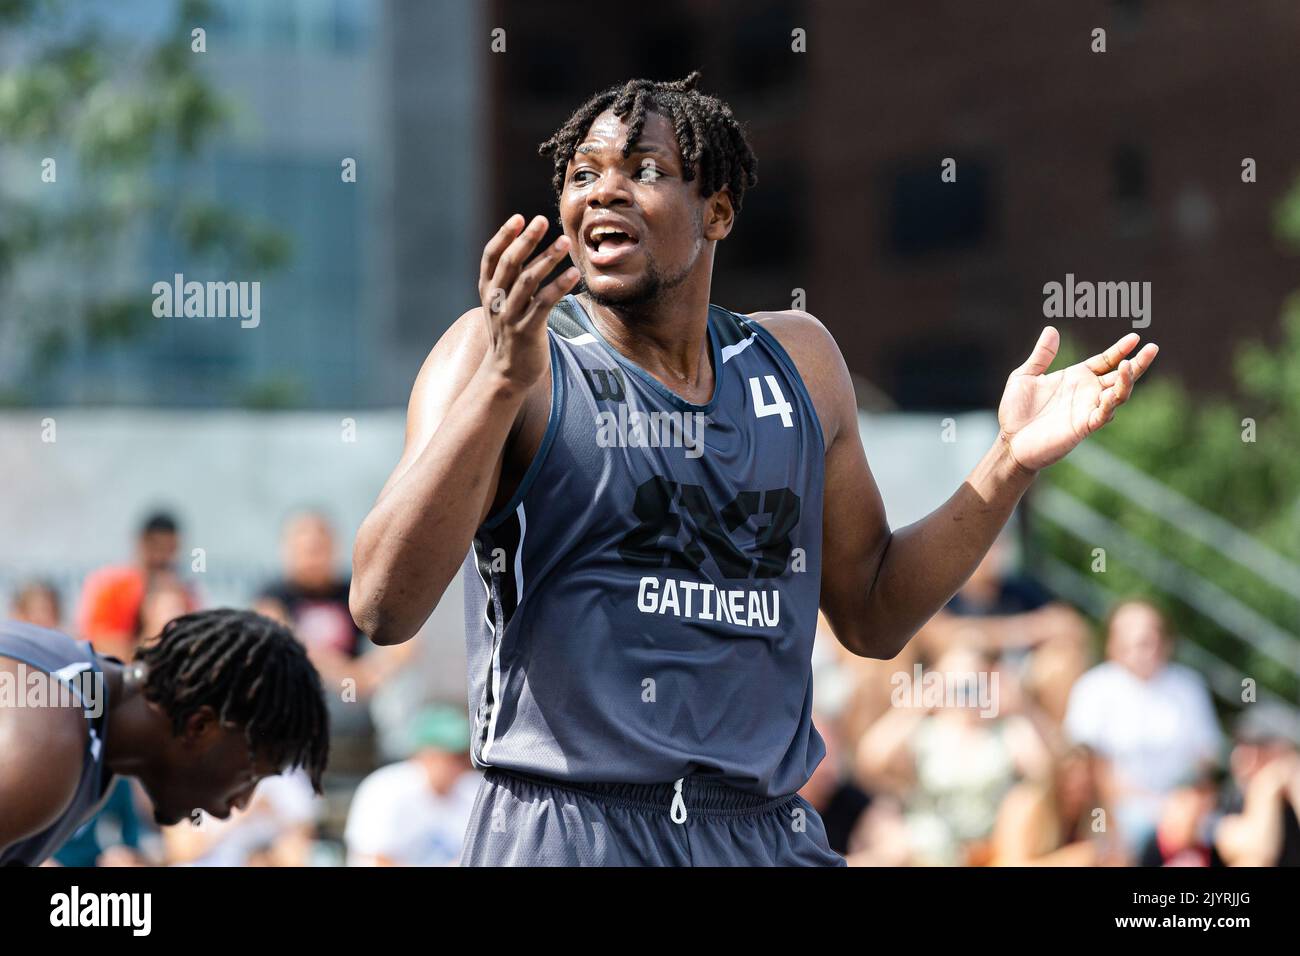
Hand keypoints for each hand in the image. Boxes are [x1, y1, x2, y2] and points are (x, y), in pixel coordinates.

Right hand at [477, 214, 580, 388]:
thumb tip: (523, 247)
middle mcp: (496, 300)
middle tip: (542, 220)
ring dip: (547, 259)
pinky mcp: (527, 331)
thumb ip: (509, 278)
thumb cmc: (509, 333)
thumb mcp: (501, 303)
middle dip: (526, 240)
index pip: (491, 256)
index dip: (504, 235)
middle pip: (510, 263)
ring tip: (565, 242)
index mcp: (488, 290)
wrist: (505, 374)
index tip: (519, 218)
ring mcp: (510, 316)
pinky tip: (574, 274)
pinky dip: (559, 286)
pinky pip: (544, 303)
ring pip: (527, 280)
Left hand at [997, 327, 1157, 471]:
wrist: (1010, 441)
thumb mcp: (1025, 376)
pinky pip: (1103, 415)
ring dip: (1126, 381)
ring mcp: (1087, 409)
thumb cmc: (1017, 411)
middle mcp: (1087, 392)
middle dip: (1138, 364)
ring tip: (1130, 365)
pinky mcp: (1083, 426)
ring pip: (1118, 395)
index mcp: (1077, 378)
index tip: (1135, 337)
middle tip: (1153, 348)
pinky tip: (1113, 391)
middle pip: (1120, 376)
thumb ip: (1041, 355)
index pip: (1105, 361)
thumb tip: (1051, 329)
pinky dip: (1110, 403)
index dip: (1120, 349)